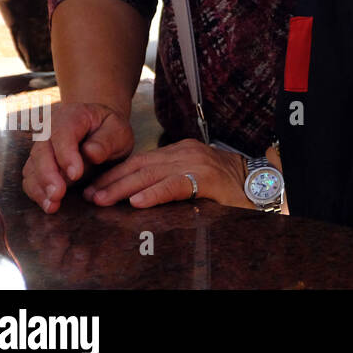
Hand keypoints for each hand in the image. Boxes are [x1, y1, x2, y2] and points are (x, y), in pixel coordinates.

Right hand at [21, 101, 134, 212]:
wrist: (100, 131)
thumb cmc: (109, 130)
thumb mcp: (117, 130)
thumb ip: (106, 140)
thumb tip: (91, 153)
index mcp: (71, 116)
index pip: (63, 134)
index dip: (66, 155)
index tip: (76, 174)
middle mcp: (49, 130)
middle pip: (41, 152)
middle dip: (48, 175)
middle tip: (58, 194)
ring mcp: (41, 148)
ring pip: (32, 167)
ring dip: (40, 188)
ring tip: (52, 205)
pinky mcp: (38, 165)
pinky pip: (31, 179)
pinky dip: (37, 192)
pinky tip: (48, 204)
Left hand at [81, 138, 248, 209]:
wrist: (262, 183)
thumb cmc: (228, 186)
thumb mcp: (195, 177)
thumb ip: (171, 179)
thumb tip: (136, 193)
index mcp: (181, 150)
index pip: (142, 160)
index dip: (116, 174)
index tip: (95, 187)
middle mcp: (186, 152)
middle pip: (141, 165)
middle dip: (113, 181)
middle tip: (90, 196)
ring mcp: (197, 163)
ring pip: (152, 174)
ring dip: (124, 188)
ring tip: (103, 199)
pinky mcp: (207, 178)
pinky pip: (174, 185)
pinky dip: (154, 193)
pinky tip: (137, 202)